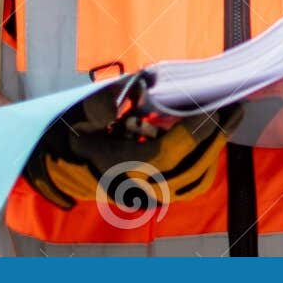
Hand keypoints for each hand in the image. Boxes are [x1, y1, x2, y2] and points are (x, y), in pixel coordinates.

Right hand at [22, 93, 241, 210]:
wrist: (48, 163)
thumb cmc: (64, 133)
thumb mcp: (77, 112)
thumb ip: (105, 102)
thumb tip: (138, 84)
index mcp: (113, 166)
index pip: (165, 153)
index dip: (194, 132)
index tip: (216, 109)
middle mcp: (130, 187)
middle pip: (187, 170)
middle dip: (215, 139)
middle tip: (234, 110)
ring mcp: (140, 197)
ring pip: (191, 184)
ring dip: (212, 153)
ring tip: (227, 123)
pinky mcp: (146, 198)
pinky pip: (184, 188)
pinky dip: (201, 166)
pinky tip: (207, 141)